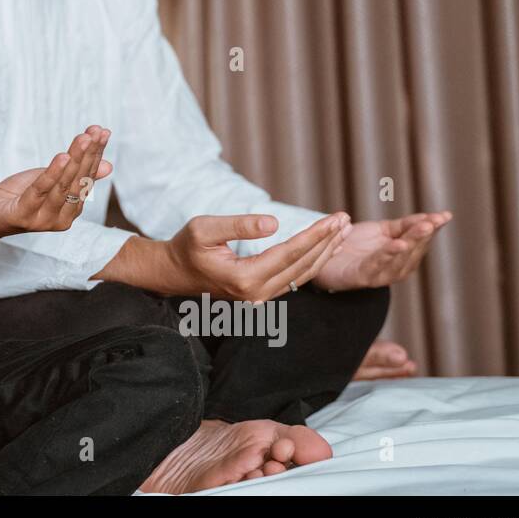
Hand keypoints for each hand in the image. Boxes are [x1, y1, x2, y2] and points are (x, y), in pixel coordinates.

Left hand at [0, 125, 113, 249]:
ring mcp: (44, 220)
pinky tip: (62, 156)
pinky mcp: (24, 217)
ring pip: (63, 184)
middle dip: (88, 153)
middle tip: (97, 131)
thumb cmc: (16, 197)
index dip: (95, 153)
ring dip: (75, 159)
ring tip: (83, 139)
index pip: (87, 177)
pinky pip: (41, 191)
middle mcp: (62, 217)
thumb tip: (108, 165)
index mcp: (71, 208)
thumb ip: (73, 173)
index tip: (102, 131)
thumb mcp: (48, 180)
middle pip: (78, 180)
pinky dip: (52, 173)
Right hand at [161, 212, 352, 301]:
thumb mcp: (204, 228)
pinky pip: (294, 278)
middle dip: (326, 242)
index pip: (290, 253)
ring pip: (302, 275)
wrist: (172, 272)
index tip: (335, 219)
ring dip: (324, 252)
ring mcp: (259, 298)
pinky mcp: (260, 294)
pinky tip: (325, 248)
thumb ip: (239, 226)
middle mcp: (256, 294)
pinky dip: (312, 262)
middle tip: (345, 220)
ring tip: (342, 232)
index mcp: (244, 278)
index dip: (315, 235)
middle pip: (302, 266)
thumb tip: (273, 222)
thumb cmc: (185, 247)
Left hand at [312, 211, 451, 291]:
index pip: (420, 241)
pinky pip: (375, 267)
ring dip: (409, 245)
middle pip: (411, 251)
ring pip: (398, 261)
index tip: (443, 216)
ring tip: (420, 231)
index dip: (431, 228)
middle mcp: (395, 269)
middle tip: (431, 222)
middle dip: (422, 236)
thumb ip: (405, 225)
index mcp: (402, 256)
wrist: (324, 253)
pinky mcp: (361, 278)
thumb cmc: (356, 244)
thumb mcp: (383, 230)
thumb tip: (435, 217)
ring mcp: (379, 275)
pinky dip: (387, 256)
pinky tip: (397, 244)